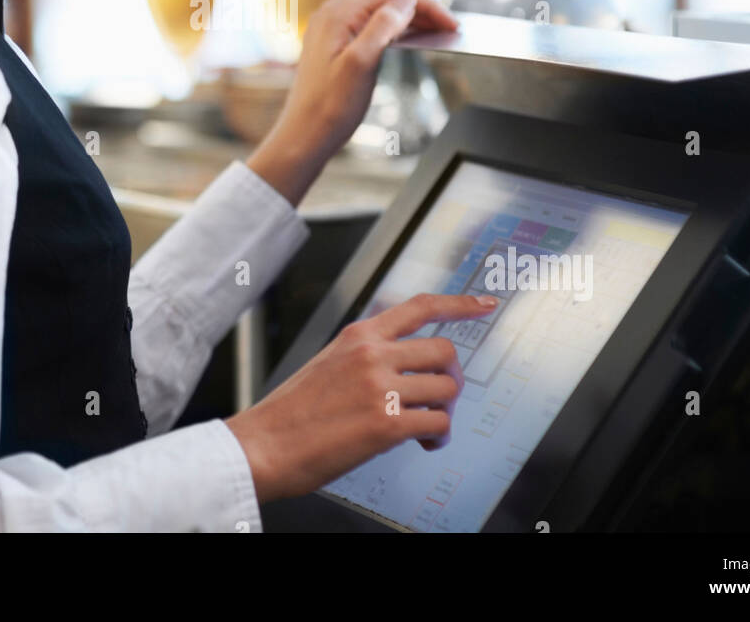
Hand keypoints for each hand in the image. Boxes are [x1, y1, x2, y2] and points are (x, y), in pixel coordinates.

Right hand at [226, 293, 496, 503]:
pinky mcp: (386, 424)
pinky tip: (424, 443)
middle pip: (444, 351)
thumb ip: (367, 356)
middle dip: (450, 377)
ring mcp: (381, 387)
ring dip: (444, 411)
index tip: (485, 305)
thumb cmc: (293, 412)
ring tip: (427, 426)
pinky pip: (438, 424)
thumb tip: (408, 368)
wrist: (264, 445)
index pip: (420, 307)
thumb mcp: (329, 363)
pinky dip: (438, 437)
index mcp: (359, 335)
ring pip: (447, 389)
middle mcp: (373, 354)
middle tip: (440, 397)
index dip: (459, 305)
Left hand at [248, 0, 457, 204]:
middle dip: (420, 6)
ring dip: (409, 16)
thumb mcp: (361, 64)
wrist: (305, 135)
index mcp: (338, 14)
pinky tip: (410, 40)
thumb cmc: (330, 107)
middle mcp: (333, 13)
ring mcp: (333, 27)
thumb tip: (406, 1)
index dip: (426, 5)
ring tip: (436, 33)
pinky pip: (370, 23)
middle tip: (448, 28)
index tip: (451, 24)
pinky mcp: (335, 42)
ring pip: (380, 7)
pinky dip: (394, 27)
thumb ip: (383, 26)